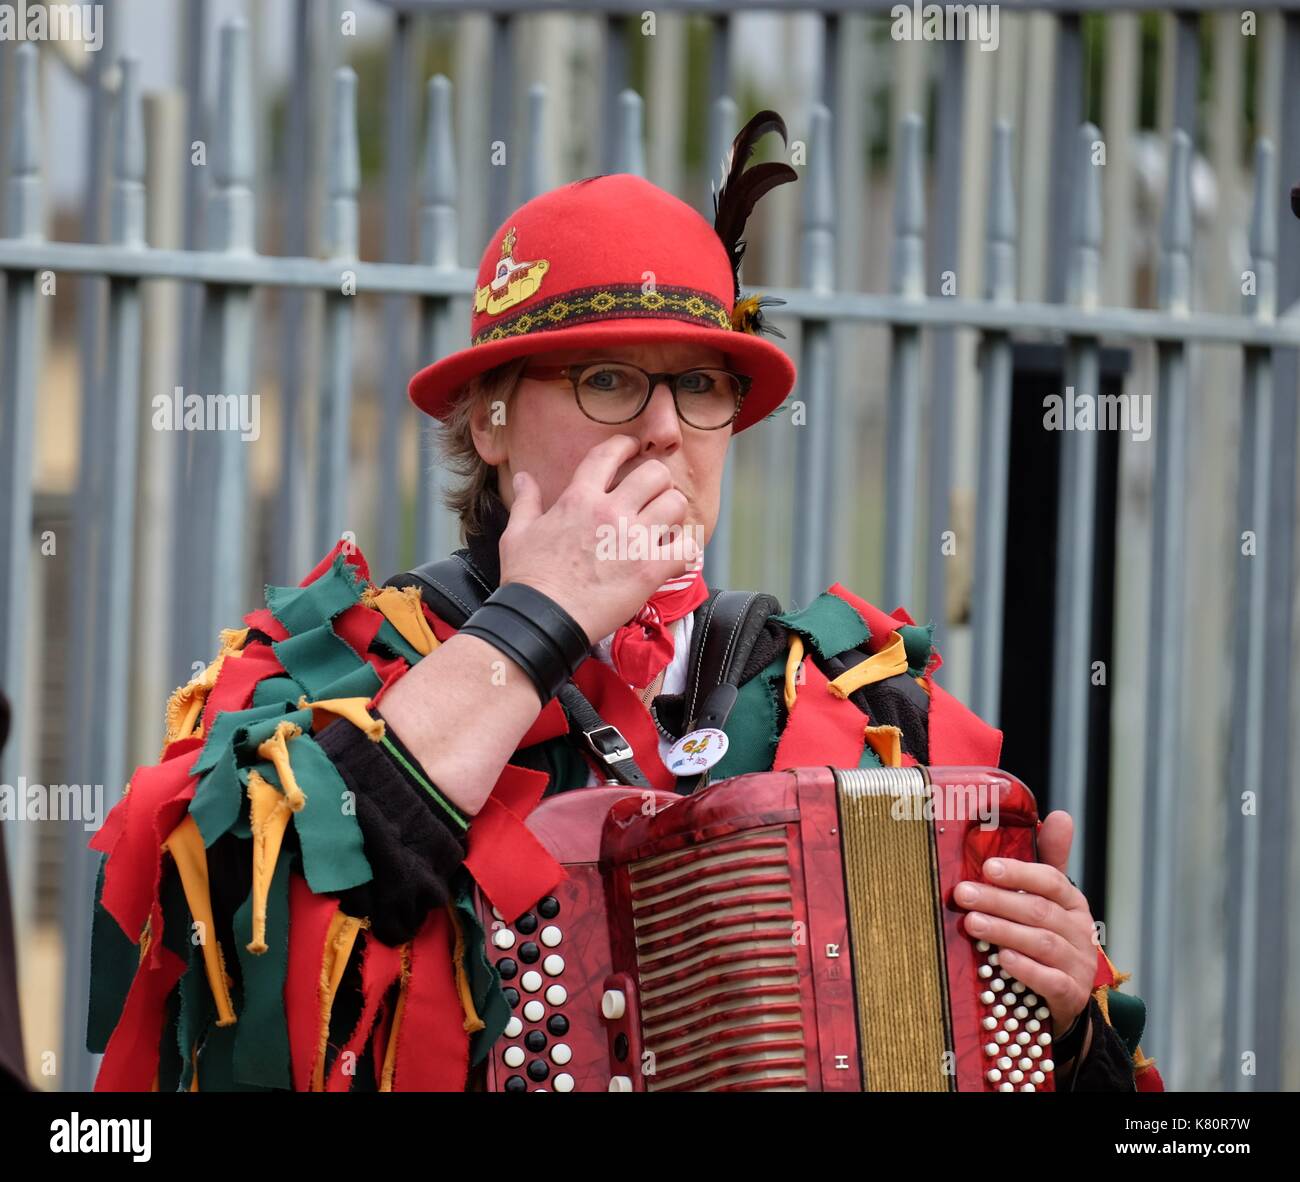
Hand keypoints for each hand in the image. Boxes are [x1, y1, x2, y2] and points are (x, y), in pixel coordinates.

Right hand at [498, 434, 697, 645]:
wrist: (542, 618)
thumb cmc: (527, 578)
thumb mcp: (517, 532)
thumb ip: (525, 501)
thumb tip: (522, 477)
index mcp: (579, 499)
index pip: (608, 455)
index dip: (624, 446)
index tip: (632, 448)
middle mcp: (611, 512)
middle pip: (655, 474)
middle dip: (658, 482)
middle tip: (654, 497)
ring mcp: (633, 540)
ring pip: (676, 505)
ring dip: (674, 515)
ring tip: (665, 528)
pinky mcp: (649, 570)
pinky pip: (687, 548)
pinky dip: (686, 552)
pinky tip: (675, 558)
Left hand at [952, 810, 1097, 1038]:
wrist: (1068, 996)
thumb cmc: (1051, 937)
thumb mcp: (1053, 898)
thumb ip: (1050, 859)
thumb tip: (1060, 816)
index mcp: (1072, 903)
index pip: (1051, 881)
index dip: (1020, 872)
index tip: (988, 866)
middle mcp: (1079, 931)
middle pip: (1039, 911)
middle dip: (999, 900)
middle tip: (963, 894)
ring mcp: (1077, 964)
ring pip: (1041, 943)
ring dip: (1004, 931)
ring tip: (972, 923)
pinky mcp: (1070, 994)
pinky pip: (1050, 981)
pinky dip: (1026, 969)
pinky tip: (1002, 959)